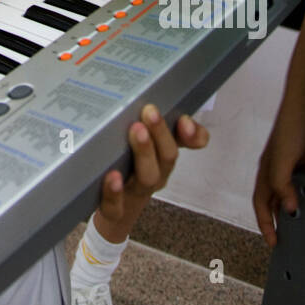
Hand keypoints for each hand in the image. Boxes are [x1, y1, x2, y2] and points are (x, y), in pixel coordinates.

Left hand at [98, 104, 208, 228]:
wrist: (114, 207)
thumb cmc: (127, 163)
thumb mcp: (138, 137)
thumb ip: (146, 118)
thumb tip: (143, 96)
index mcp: (164, 153)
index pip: (190, 142)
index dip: (192, 134)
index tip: (184, 120)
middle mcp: (157, 172)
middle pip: (168, 156)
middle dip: (161, 133)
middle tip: (150, 111)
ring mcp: (137, 191)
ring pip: (148, 177)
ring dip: (145, 153)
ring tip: (136, 131)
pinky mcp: (115, 208)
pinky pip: (117, 205)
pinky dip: (114, 192)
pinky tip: (112, 177)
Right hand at [253, 89, 304, 246]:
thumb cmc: (290, 125)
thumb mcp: (281, 158)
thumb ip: (282, 184)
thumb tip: (290, 209)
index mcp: (266, 171)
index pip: (261, 203)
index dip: (265, 223)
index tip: (272, 242)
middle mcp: (278, 171)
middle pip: (275, 202)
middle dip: (277, 221)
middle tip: (286, 240)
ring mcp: (295, 167)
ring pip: (292, 195)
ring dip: (295, 211)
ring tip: (303, 229)